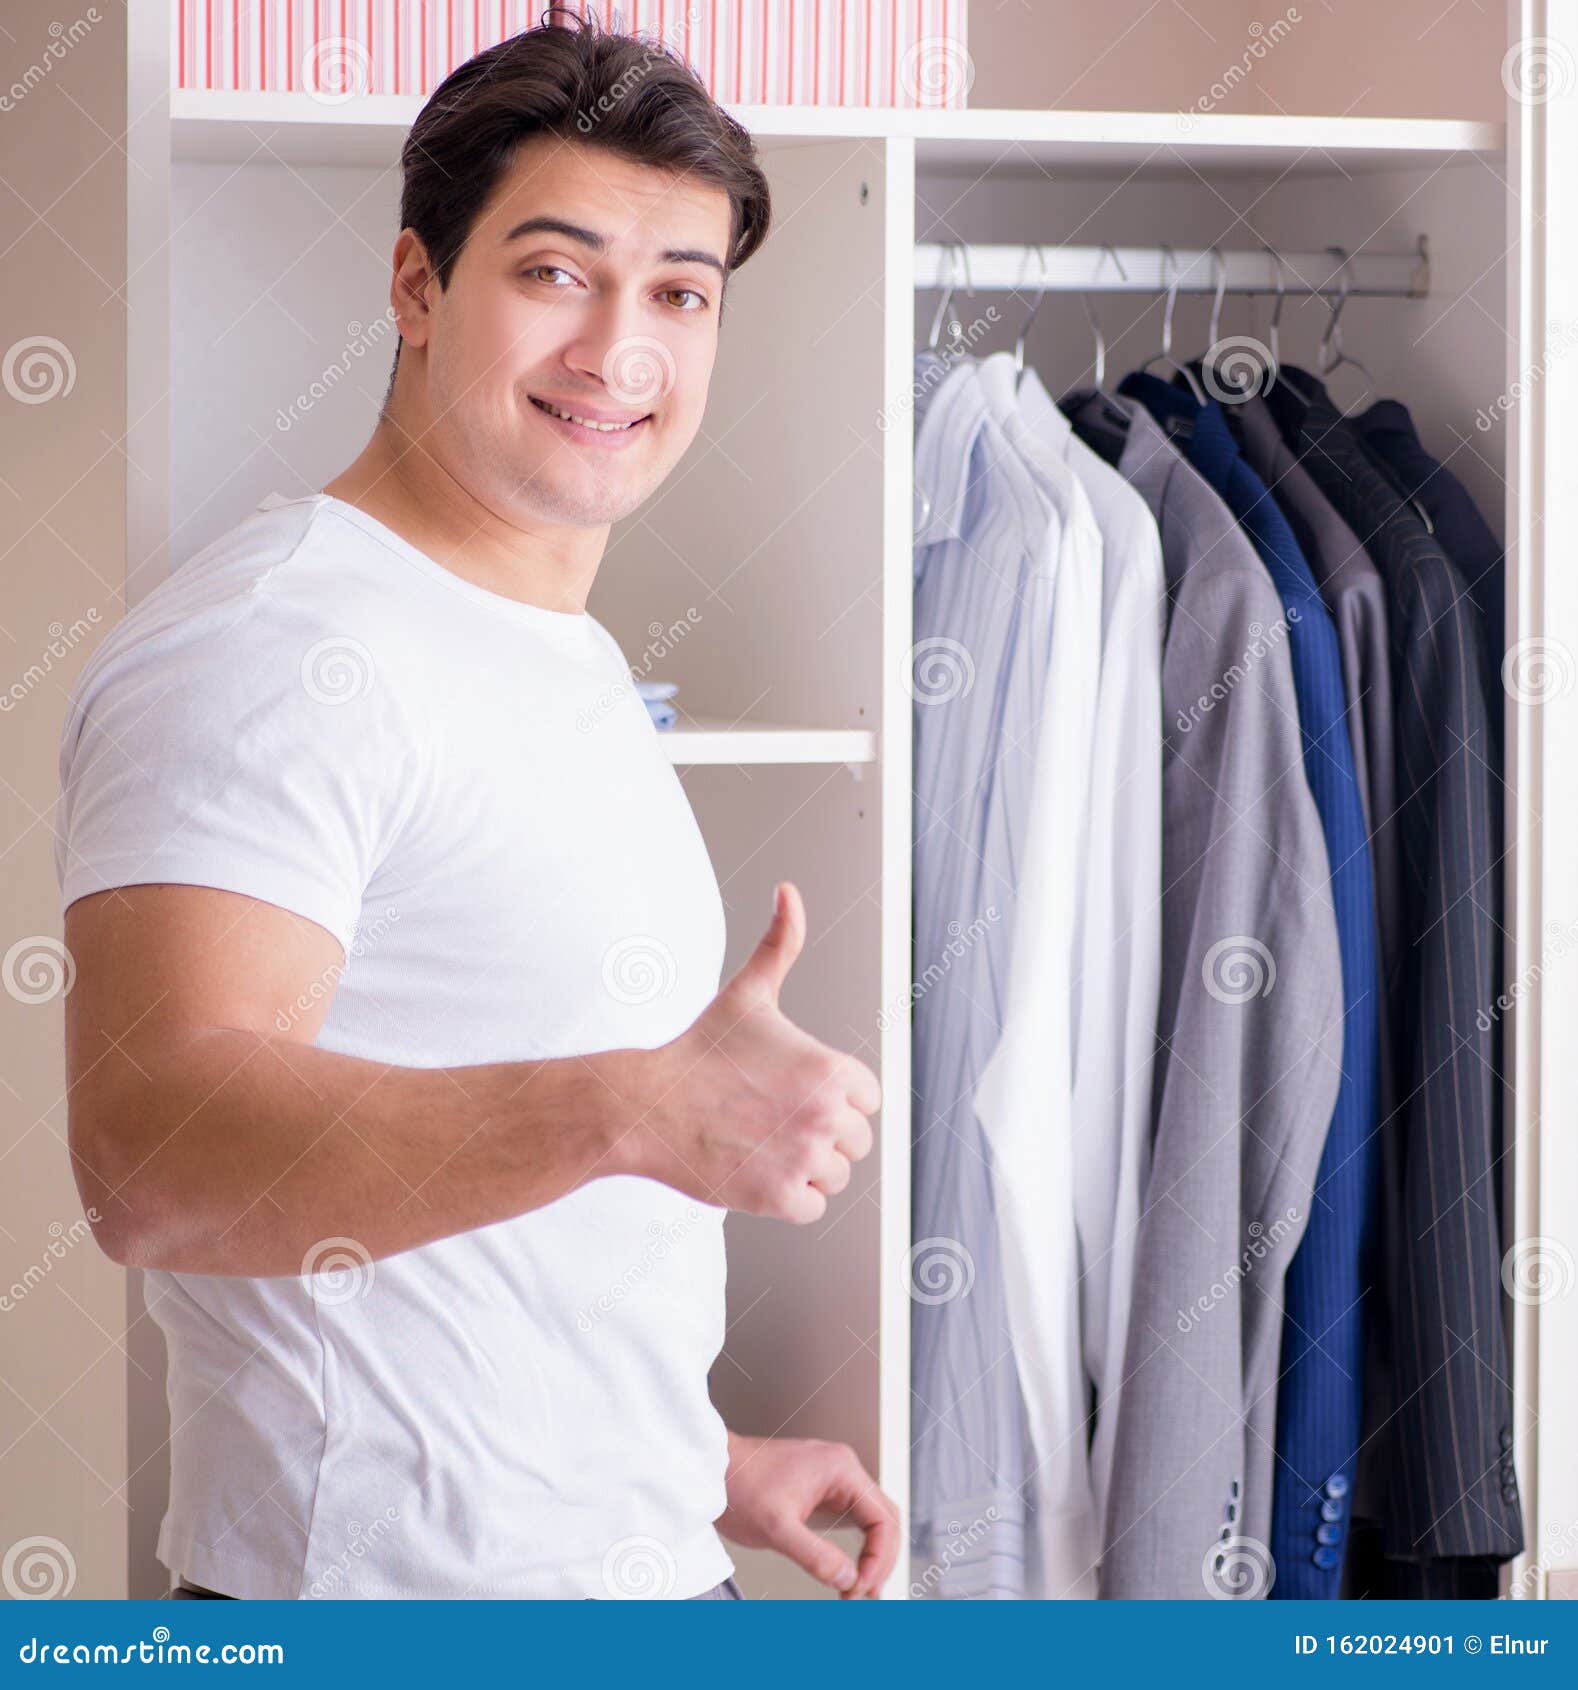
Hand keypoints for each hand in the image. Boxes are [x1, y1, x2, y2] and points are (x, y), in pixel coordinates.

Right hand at [623, 882, 880, 1222]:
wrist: (647, 1105)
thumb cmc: (700, 1049)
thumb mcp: (749, 992)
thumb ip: (782, 942)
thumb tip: (789, 890)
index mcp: (832, 1070)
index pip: (868, 1099)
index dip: (834, 1096)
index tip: (795, 1091)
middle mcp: (826, 1116)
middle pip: (856, 1141)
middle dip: (822, 1133)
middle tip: (773, 1118)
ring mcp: (802, 1160)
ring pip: (835, 1175)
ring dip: (805, 1166)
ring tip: (762, 1142)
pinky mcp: (778, 1198)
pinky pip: (811, 1206)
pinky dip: (788, 1196)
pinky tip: (757, 1169)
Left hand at [717, 1431, 900, 1597]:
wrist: (713, 1470)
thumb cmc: (740, 1486)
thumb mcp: (776, 1527)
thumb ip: (814, 1555)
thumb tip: (847, 1579)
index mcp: (840, 1469)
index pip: (882, 1517)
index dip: (879, 1558)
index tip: (861, 1586)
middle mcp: (842, 1469)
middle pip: (884, 1518)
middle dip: (880, 1560)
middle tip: (865, 1595)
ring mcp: (833, 1479)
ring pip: (872, 1520)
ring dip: (872, 1556)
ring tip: (861, 1590)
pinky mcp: (822, 1491)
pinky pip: (854, 1520)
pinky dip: (859, 1547)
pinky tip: (852, 1572)